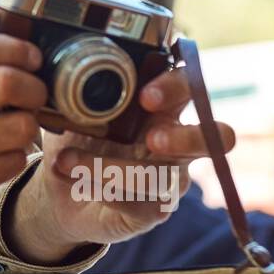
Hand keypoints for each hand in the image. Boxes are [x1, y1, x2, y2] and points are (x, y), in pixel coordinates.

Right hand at [0, 32, 44, 260]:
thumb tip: (6, 46)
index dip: (15, 47)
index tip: (31, 55)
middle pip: (5, 83)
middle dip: (34, 86)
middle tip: (36, 92)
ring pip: (20, 126)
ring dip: (29, 124)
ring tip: (18, 125)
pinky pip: (14, 162)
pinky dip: (17, 155)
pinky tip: (2, 154)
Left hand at [5, 68, 236, 259]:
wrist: (56, 192)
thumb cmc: (75, 141)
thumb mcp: (74, 110)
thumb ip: (84, 88)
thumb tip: (74, 62)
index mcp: (160, 107)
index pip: (189, 86)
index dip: (176, 88)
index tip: (145, 97)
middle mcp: (175, 141)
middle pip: (217, 136)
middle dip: (186, 138)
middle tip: (152, 139)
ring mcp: (169, 178)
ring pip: (162, 175)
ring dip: (107, 167)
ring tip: (67, 160)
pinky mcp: (153, 211)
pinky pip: (141, 204)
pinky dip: (103, 190)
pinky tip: (76, 181)